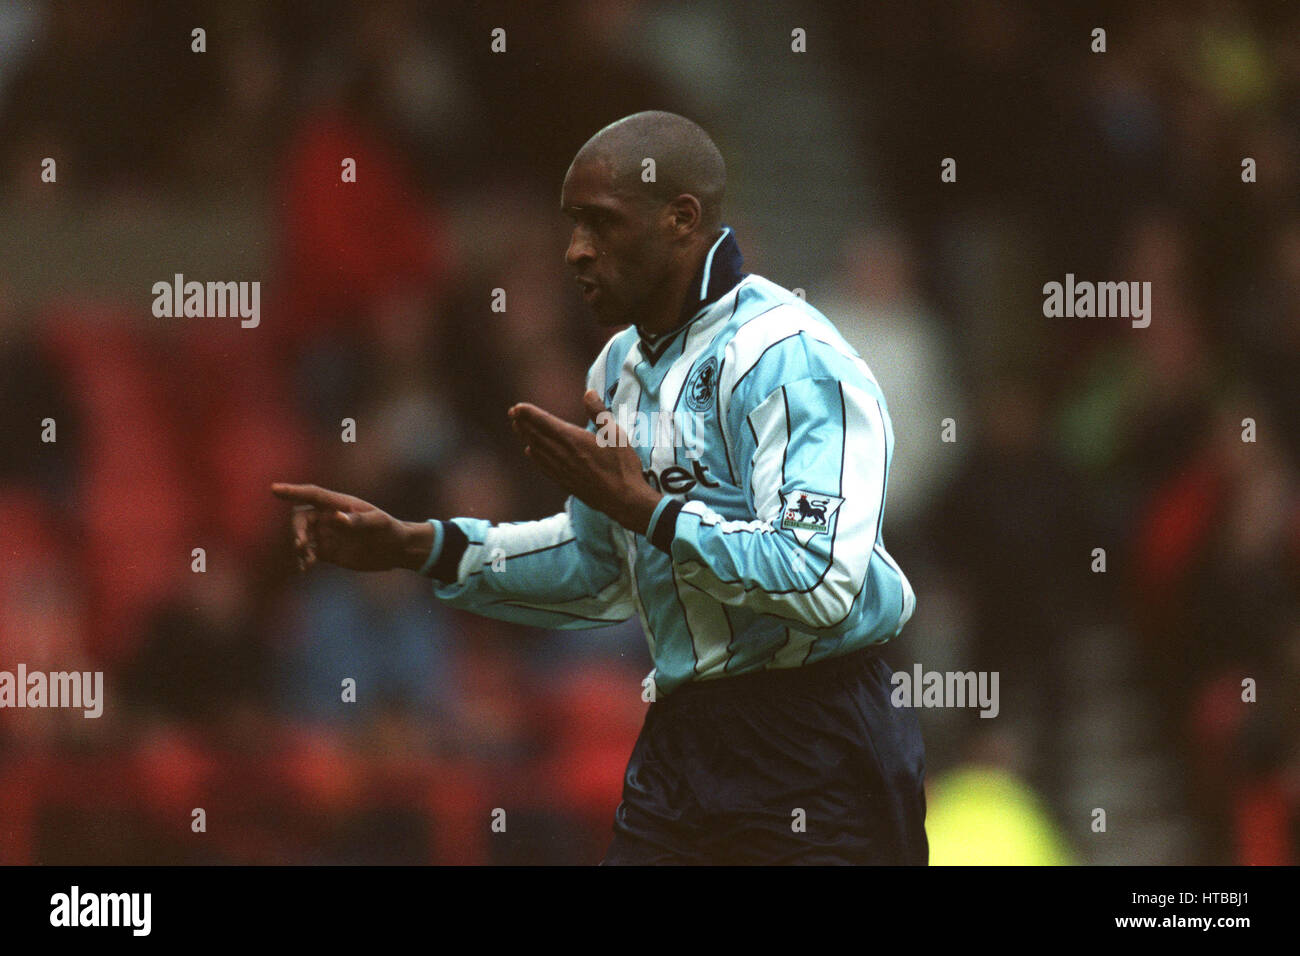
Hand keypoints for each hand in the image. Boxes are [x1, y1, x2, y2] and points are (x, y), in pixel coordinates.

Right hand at [270, 483, 430, 571]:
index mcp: (339, 504)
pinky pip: (308, 553)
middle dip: (296, 529)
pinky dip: (303, 560)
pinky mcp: (328, 551)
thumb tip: (335, 518)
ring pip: (301, 537)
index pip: (312, 494)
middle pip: (301, 518)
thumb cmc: (390, 530)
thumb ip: (357, 521)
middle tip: (301, 544)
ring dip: (299, 547)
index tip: (274, 489)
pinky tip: (304, 568)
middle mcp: (329, 517)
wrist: (396, 550)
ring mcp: (327, 534)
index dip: (293, 491)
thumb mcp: (378, 523)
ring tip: (307, 560)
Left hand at [508, 390, 662, 532]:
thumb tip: (588, 392)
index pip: (546, 423)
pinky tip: (531, 452)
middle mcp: (564, 455)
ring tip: (517, 427)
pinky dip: (535, 457)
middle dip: (523, 423)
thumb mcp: (616, 434)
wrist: (624, 500)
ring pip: (538, 451)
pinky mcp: (566, 483)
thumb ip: (599, 413)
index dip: (530, 414)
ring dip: (526, 437)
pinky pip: (544, 467)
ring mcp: (563, 470)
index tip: (517, 407)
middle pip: (537, 436)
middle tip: (512, 413)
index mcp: (574, 440)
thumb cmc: (623, 466)